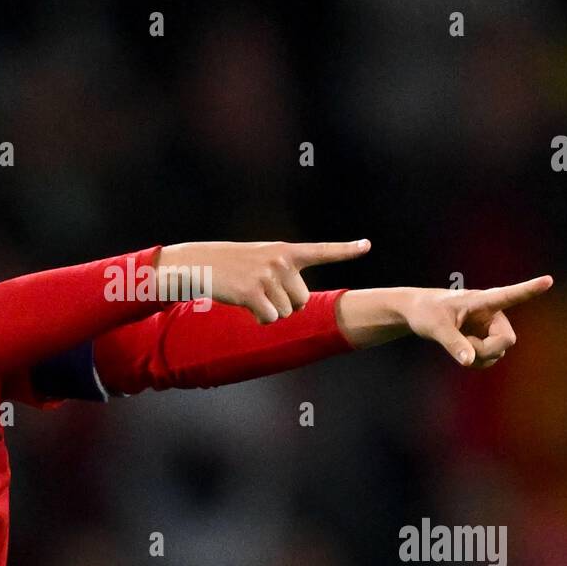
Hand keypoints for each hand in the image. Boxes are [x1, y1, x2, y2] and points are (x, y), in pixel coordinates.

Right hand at [155, 239, 370, 323]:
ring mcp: (267, 276)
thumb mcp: (260, 259)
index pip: (322, 250)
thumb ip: (284, 273)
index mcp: (285, 251)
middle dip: (286, 304)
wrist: (199, 264)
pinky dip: (260, 318)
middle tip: (262, 292)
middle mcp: (281, 261)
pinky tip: (245, 304)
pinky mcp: (253, 293)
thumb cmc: (231, 265)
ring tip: (250, 295)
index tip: (367, 245)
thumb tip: (298, 306)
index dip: (346, 250)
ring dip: (270, 312)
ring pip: (287, 313)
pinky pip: (271, 319)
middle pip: (302, 300)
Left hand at [400, 275, 553, 367]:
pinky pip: (490, 360)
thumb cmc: (427, 312)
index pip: (509, 295)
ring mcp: (491, 328)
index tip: (548, 280)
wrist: (420, 313)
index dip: (530, 289)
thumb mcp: (436, 328)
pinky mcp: (487, 340)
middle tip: (463, 346)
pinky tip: (464, 353)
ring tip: (460, 343)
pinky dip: (477, 362)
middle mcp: (493, 314)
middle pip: (506, 341)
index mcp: (483, 301)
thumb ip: (453, 343)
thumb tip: (469, 361)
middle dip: (486, 351)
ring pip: (498, 353)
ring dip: (479, 357)